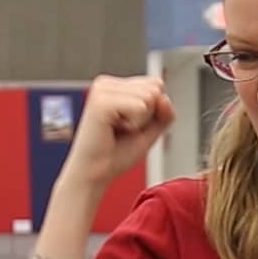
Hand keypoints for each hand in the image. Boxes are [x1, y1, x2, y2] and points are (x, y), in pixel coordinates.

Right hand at [60, 75, 175, 191]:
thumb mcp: (149, 131)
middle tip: (122, 130)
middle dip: (147, 116)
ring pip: (150, 97)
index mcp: (113, 85)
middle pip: (155, 89)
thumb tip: (164, 98)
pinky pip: (141, 107)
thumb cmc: (114, 154)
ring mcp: (102, 90)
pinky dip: (135, 125)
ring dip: (140, 122)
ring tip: (117, 131)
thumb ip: (164, 113)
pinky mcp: (102, 102)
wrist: (93, 175)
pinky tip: (113, 131)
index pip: (156, 85)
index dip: (152, 112)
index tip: (128, 126)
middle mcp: (105, 83)